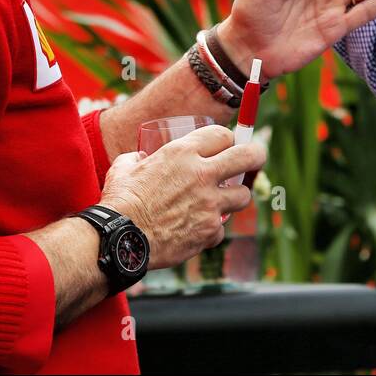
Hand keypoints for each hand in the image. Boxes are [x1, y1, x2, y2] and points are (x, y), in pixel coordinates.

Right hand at [99, 126, 264, 269]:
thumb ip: (139, 158)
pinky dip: (211, 230)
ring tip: (223, 201)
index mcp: (182, 153)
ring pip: (243, 196)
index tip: (228, 145)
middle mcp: (202, 174)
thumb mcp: (125, 167)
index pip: (223, 135)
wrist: (119, 239)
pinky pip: (221, 228)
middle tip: (255, 159)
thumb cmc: (119, 201)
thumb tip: (141, 157)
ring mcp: (210, 204)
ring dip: (235, 197)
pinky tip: (196, 230)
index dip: (228, 139)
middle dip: (257, 155)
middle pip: (249, 156)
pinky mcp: (210, 230)